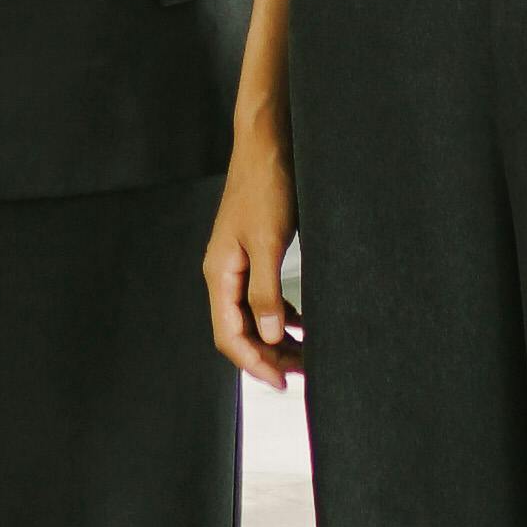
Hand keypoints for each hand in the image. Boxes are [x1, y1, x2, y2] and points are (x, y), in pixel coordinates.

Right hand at [205, 119, 301, 391]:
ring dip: (277, 338)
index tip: (280, 383)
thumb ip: (266, 292)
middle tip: (302, 374)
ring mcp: (239, 263)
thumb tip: (270, 335)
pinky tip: (302, 323)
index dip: (254, 363)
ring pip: (254, 316)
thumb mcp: (268, 242)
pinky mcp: (254, 252)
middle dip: (269, 356)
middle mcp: (224, 272)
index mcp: (219, 273)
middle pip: (240, 331)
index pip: (229, 335)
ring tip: (306, 356)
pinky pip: (263, 297)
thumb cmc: (265, 184)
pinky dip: (283, 314)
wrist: (268, 143)